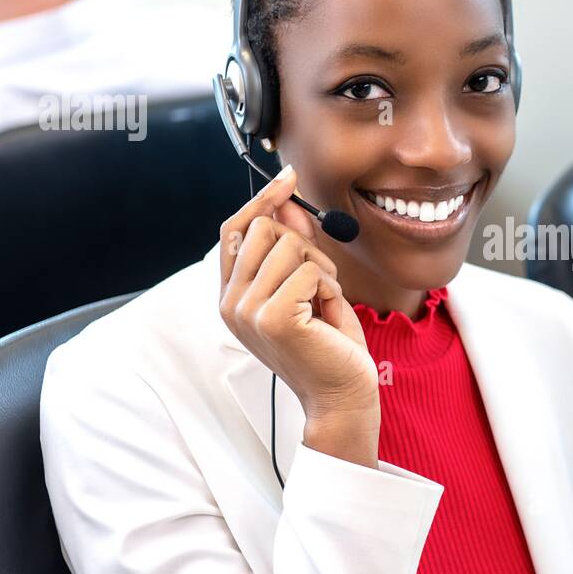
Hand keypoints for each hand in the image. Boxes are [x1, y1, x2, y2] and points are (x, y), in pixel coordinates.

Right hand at [219, 164, 379, 467]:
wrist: (341, 396)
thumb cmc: (329, 346)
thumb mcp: (311, 287)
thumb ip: (296, 246)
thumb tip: (289, 204)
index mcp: (233, 296)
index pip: (234, 230)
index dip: (262, 200)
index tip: (288, 178)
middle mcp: (231, 303)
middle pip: (264, 229)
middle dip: (304, 245)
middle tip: (320, 283)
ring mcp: (247, 310)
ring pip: (290, 247)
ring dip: (322, 270)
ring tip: (324, 305)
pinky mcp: (272, 317)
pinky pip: (308, 271)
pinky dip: (329, 288)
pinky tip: (327, 317)